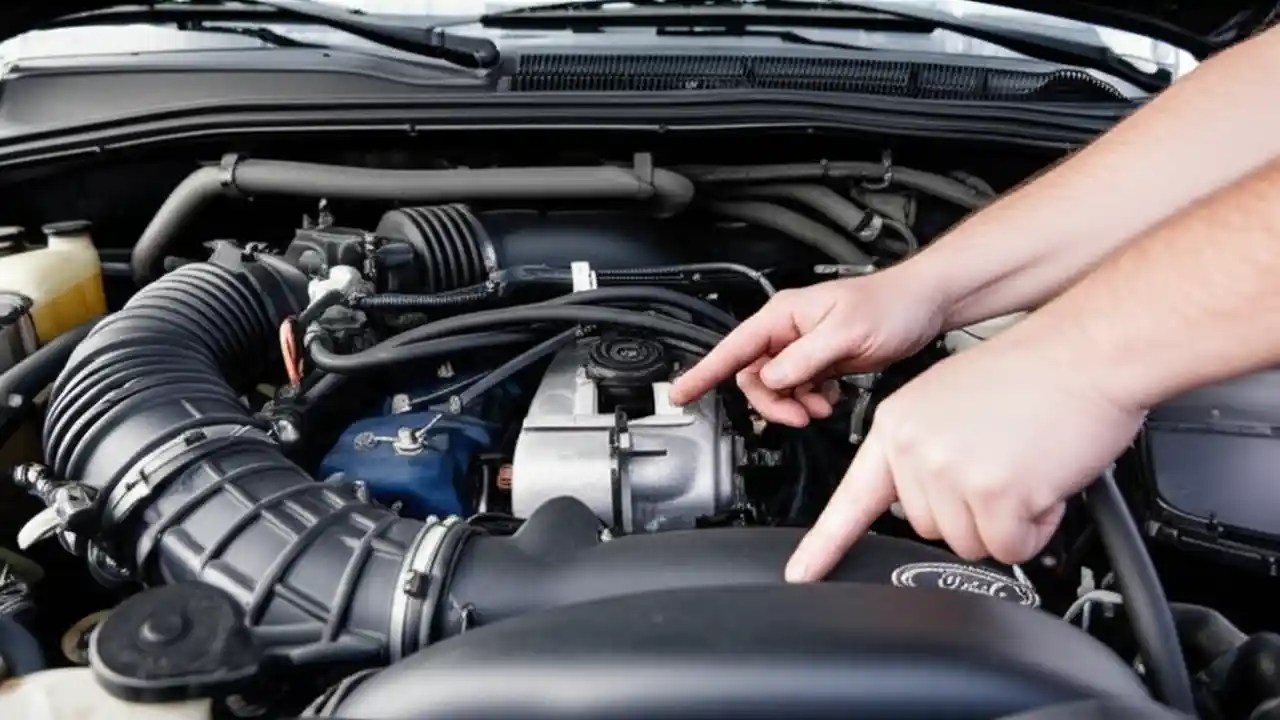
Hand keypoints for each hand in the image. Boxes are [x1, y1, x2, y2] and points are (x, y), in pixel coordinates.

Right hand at [669, 273, 944, 425]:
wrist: (921, 306)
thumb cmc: (890, 306)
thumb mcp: (846, 334)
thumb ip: (804, 358)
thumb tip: (771, 378)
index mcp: (783, 316)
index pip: (733, 348)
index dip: (704, 373)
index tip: (681, 394)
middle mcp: (787, 330)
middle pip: (754, 377)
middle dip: (774, 402)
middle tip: (801, 414)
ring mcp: (801, 346)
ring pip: (776, 387)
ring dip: (795, 403)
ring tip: (823, 406)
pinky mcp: (818, 360)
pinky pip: (797, 389)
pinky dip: (810, 400)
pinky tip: (831, 397)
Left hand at [785, 335, 1145, 581]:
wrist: (1087, 350)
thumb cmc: (1035, 374)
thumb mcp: (950, 401)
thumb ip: (924, 448)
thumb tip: (921, 496)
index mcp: (897, 424)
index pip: (853, 497)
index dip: (825, 544)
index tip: (802, 572)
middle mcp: (915, 447)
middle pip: (931, 528)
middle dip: (973, 511)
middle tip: (1004, 461)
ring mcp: (950, 471)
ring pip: (971, 543)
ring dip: (1007, 520)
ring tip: (1025, 465)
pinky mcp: (994, 493)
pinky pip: (1011, 546)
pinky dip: (1036, 527)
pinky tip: (1043, 482)